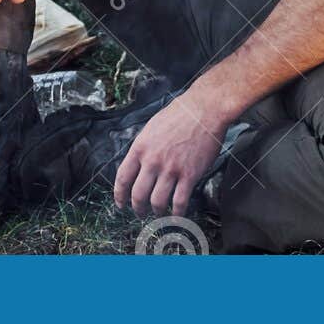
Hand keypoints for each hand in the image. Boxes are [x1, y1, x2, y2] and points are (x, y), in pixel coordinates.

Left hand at [113, 89, 230, 216]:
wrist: (204, 110)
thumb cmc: (179, 114)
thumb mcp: (152, 128)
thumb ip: (144, 148)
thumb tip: (140, 164)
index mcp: (140, 147)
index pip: (123, 178)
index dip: (119, 195)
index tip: (121, 203)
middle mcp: (152, 160)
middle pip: (138, 194)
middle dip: (137, 208)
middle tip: (140, 213)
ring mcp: (170, 169)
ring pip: (157, 201)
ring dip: (157, 212)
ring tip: (159, 213)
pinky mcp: (189, 175)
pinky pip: (179, 201)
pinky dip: (177, 212)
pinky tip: (177, 214)